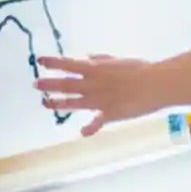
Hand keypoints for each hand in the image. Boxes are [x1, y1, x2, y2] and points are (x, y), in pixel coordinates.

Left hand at [34, 54, 165, 136]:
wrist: (154, 84)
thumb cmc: (138, 68)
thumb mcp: (117, 60)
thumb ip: (101, 60)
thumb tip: (87, 59)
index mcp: (95, 69)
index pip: (68, 64)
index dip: (53, 62)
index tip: (40, 60)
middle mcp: (92, 85)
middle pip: (65, 85)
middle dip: (49, 85)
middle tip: (36, 85)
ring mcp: (99, 101)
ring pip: (74, 103)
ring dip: (58, 103)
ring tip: (45, 104)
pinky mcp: (109, 114)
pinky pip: (96, 123)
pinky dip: (89, 128)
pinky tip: (82, 133)